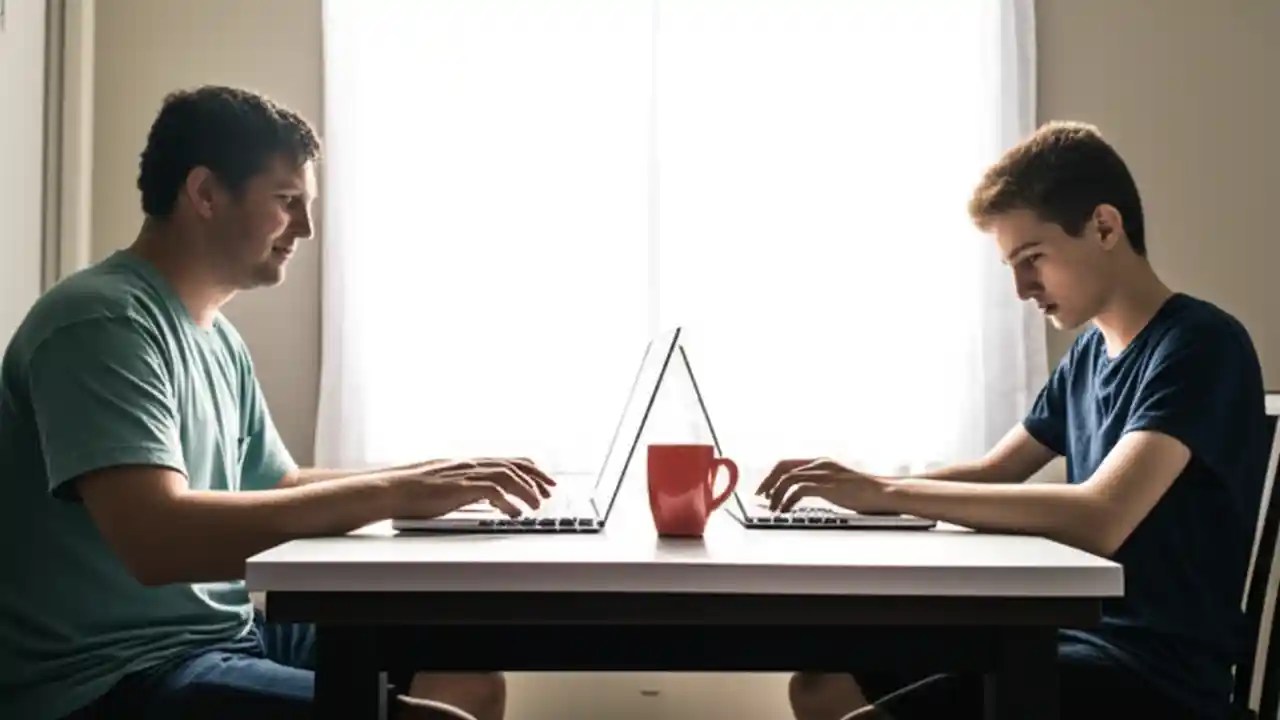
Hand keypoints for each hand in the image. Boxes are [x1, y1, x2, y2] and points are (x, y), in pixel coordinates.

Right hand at [398, 457, 556, 518]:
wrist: (391, 489)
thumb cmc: (411, 490)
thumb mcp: (445, 485)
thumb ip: (465, 488)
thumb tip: (483, 498)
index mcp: (467, 462)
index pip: (507, 460)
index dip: (529, 468)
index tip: (543, 479)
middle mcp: (470, 464)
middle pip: (513, 465)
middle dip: (536, 478)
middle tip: (550, 491)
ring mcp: (466, 474)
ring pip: (508, 476)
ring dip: (526, 491)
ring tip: (536, 505)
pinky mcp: (460, 487)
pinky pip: (494, 491)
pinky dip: (508, 502)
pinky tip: (514, 513)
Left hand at [756, 458, 889, 513]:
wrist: (884, 493)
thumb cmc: (865, 493)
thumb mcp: (839, 484)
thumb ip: (822, 484)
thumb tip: (802, 494)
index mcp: (822, 462)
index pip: (788, 463)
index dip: (773, 475)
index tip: (765, 489)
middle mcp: (820, 464)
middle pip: (783, 467)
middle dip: (768, 482)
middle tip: (761, 497)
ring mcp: (824, 474)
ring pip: (787, 478)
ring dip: (775, 494)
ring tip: (773, 508)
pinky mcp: (828, 486)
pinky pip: (798, 490)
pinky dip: (787, 501)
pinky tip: (785, 511)